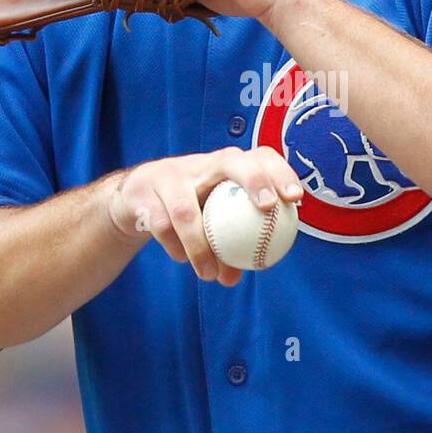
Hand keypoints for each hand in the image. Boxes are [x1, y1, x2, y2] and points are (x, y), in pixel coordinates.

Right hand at [105, 146, 303, 285]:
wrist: (135, 199)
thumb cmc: (188, 210)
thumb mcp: (211, 220)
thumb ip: (230, 243)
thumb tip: (247, 271)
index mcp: (226, 168)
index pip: (259, 156)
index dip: (280, 172)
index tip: (295, 199)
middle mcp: (202, 164)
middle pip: (231, 160)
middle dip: (254, 180)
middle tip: (268, 208)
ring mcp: (171, 175)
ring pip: (187, 209)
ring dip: (200, 246)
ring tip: (212, 276)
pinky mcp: (144, 192)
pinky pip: (161, 225)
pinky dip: (175, 247)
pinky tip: (183, 261)